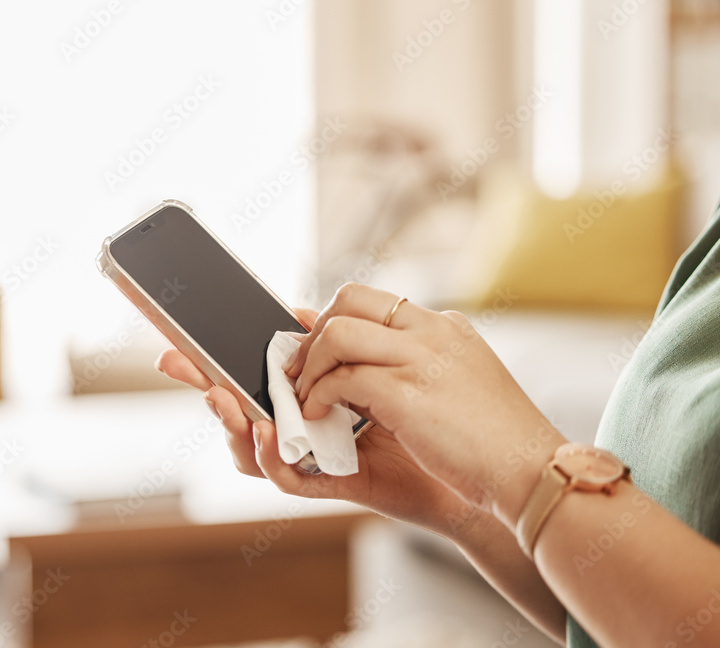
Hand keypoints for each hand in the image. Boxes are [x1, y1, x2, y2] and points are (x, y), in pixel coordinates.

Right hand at [155, 308, 486, 538]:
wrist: (483, 465)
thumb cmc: (433, 413)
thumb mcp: (381, 362)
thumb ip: (335, 342)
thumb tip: (298, 311)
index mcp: (313, 392)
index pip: (252, 374)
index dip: (211, 361)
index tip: (173, 342)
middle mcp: (306, 423)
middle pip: (240, 408)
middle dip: (204, 384)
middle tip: (174, 363)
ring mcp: (315, 454)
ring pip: (253, 446)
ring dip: (232, 423)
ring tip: (225, 400)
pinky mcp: (332, 482)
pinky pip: (290, 477)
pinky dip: (273, 458)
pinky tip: (270, 433)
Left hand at [285, 284, 565, 526]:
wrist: (534, 474)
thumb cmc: (496, 444)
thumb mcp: (458, 387)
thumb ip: (415, 367)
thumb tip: (359, 364)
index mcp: (446, 328)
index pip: (374, 301)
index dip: (335, 320)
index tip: (315, 348)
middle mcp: (433, 332)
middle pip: (349, 300)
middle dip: (315, 333)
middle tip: (299, 370)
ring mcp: (421, 358)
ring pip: (339, 333)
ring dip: (310, 365)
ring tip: (305, 396)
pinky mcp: (407, 393)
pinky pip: (343, 378)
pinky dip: (319, 395)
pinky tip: (316, 415)